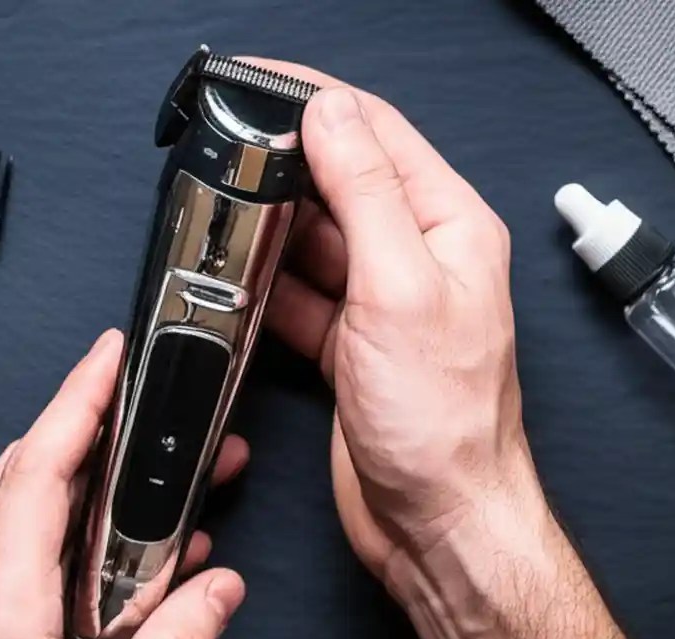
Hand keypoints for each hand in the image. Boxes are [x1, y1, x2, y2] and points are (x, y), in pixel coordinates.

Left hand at [0, 329, 249, 638]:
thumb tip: (220, 589)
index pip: (36, 472)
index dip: (76, 400)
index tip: (107, 355)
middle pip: (23, 478)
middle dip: (94, 433)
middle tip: (154, 415)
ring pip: (14, 511)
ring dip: (83, 486)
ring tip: (158, 488)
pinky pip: (6, 553)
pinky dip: (62, 533)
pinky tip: (118, 557)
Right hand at [259, 60, 672, 638]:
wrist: (439, 521)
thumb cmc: (446, 424)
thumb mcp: (401, 290)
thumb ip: (366, 194)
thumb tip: (331, 115)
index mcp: (448, 226)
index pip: (378, 131)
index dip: (317, 97)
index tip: (260, 80)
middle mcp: (417, 258)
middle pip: (342, 180)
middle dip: (285, 162)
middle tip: (230, 150)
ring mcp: (382, 303)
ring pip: (315, 239)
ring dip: (271, 227)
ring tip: (226, 213)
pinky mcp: (351, 345)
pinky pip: (300, 295)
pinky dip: (268, 286)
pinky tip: (241, 281)